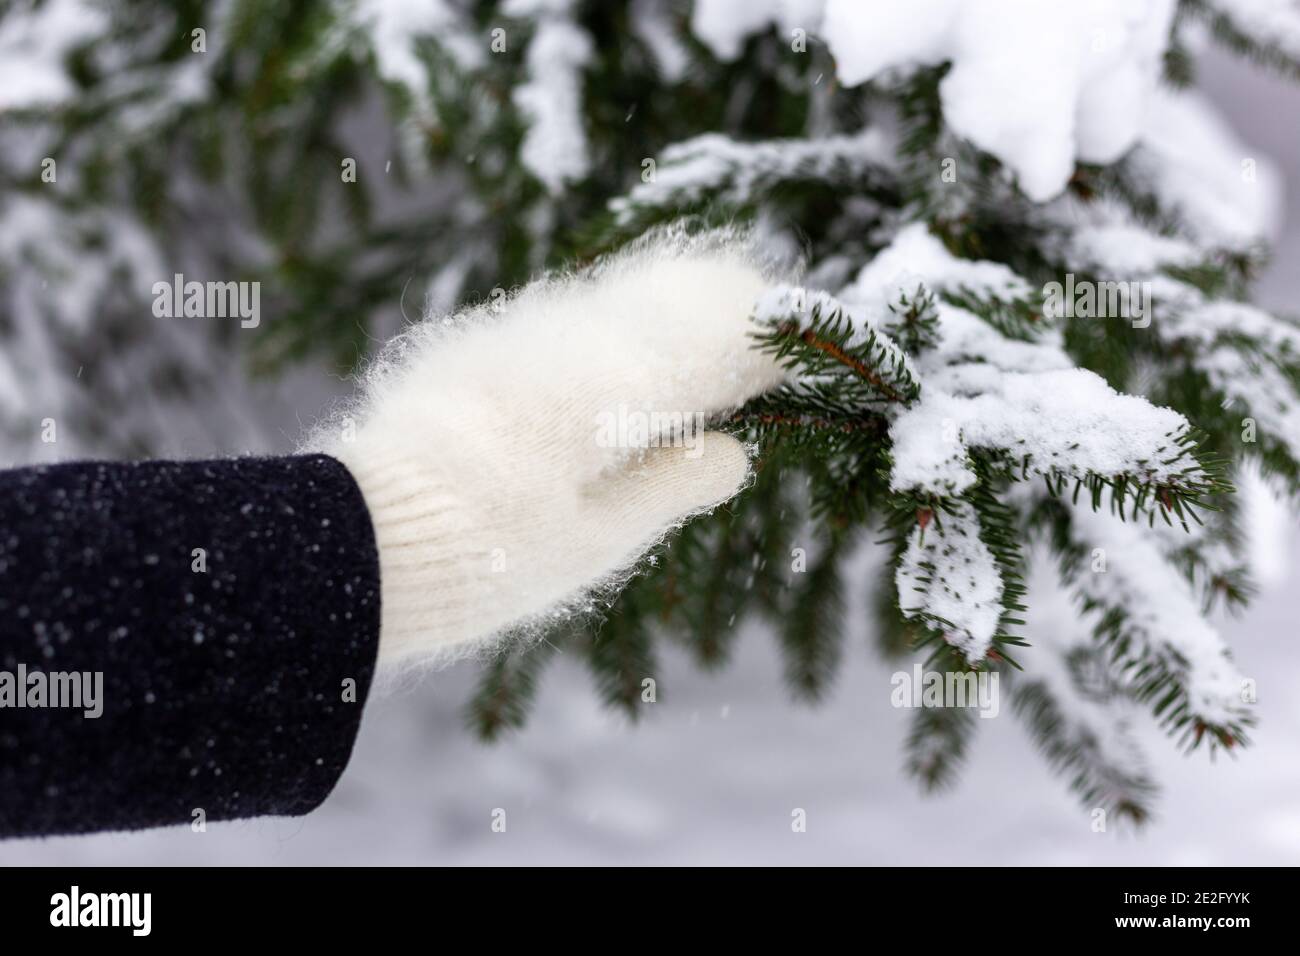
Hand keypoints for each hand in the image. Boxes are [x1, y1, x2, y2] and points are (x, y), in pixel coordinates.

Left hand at [323, 233, 786, 663]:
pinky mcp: (480, 342)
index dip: (773, 343)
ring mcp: (522, 328)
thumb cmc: (487, 558)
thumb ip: (674, 484)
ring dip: (674, 325)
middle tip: (752, 373)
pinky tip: (613, 389)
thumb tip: (735, 453)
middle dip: (730, 319)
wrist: (353, 541)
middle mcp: (574, 334)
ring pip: (627, 294)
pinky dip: (617, 339)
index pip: (725, 328)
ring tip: (691, 384)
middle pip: (683, 288)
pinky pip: (574, 317)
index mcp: (618, 383)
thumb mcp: (599, 541)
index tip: (793, 374)